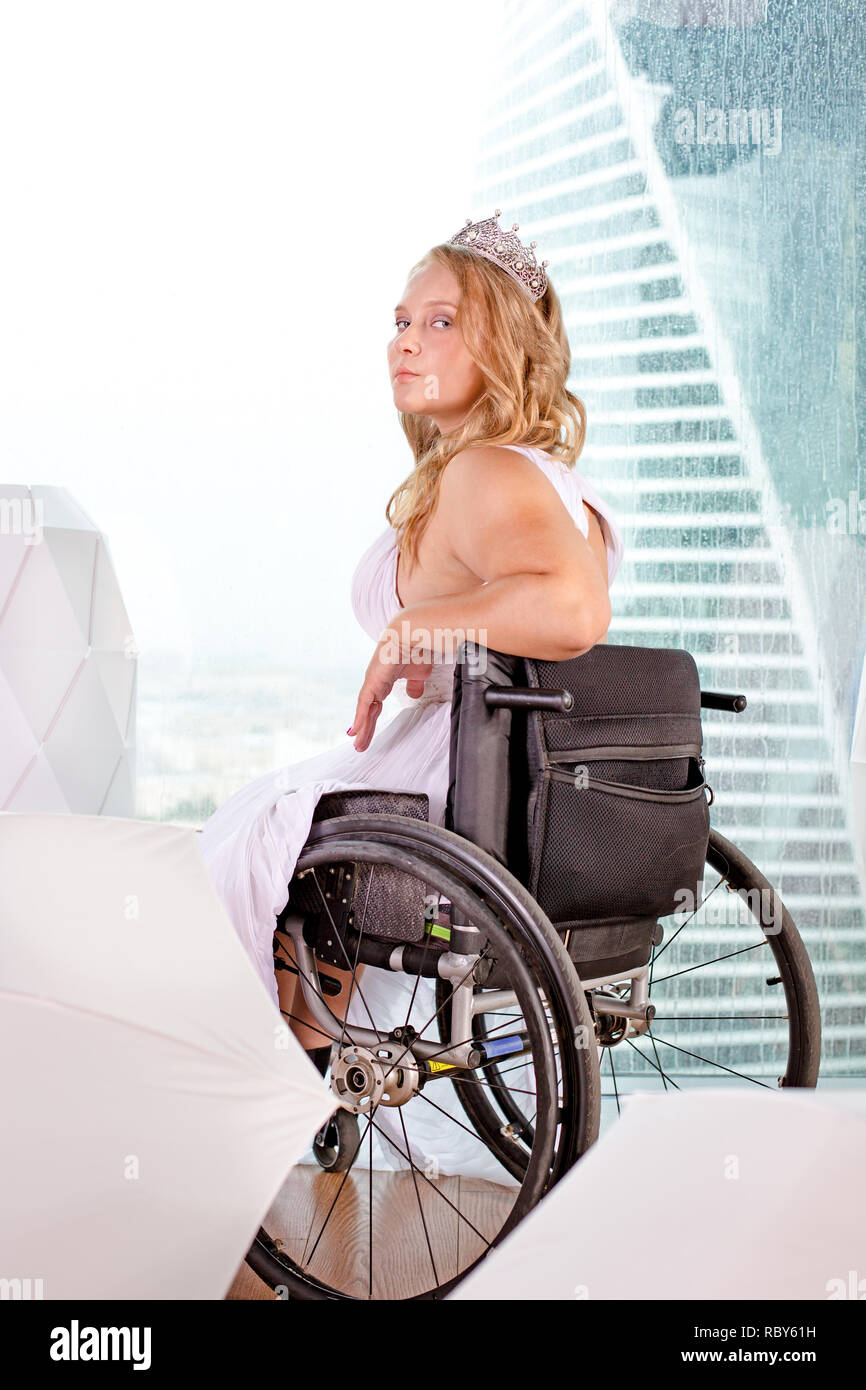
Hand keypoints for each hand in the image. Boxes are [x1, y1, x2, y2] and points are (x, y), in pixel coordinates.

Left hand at [348, 625, 433, 751]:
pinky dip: (360, 718)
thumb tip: (413, 695)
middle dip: (365, 728)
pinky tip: (355, 731)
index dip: (371, 718)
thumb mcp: (419, 673)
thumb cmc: (417, 647)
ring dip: (362, 728)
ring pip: (365, 710)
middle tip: (361, 745)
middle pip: (368, 710)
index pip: (376, 704)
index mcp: (385, 680)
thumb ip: (415, 685)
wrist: (414, 632)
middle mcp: (376, 681)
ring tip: (359, 744)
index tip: (366, 732)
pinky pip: (365, 703)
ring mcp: (373, 680)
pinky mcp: (373, 680)